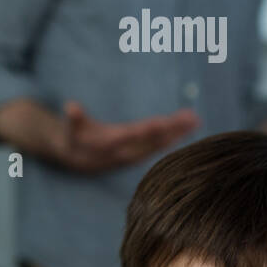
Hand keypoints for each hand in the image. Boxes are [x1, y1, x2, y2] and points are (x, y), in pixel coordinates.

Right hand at [58, 100, 198, 172]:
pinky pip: (163, 145)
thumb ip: (75, 118)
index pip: (130, 137)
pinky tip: (192, 126)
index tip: (160, 122)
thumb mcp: (73, 129)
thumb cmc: (76, 137)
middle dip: (170, 130)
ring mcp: (136, 155)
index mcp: (110, 145)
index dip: (144, 131)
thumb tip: (71, 107)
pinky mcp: (143, 154)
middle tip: (189, 118)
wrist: (81, 159)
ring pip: (161, 143)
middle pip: (151, 140)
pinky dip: (178, 136)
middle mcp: (126, 152)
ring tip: (196, 119)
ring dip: (179, 132)